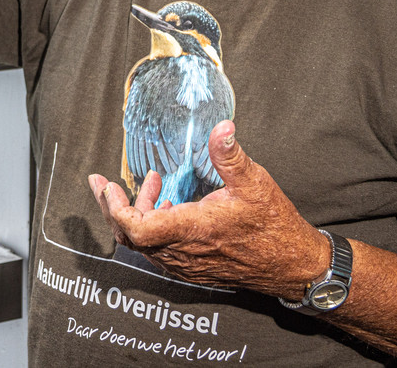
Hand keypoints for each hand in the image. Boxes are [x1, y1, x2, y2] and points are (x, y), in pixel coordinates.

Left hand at [88, 120, 328, 299]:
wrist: (292, 265)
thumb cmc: (274, 226)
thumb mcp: (255, 183)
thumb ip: (231, 156)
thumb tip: (222, 127)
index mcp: (193, 230)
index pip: (137, 229)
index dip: (115, 209)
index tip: (109, 186)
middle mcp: (183, 253)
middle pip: (130, 237)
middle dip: (113, 207)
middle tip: (104, 184)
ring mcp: (186, 265)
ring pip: (143, 246)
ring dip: (136, 215)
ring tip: (151, 184)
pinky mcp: (192, 269)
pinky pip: (158, 252)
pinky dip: (151, 227)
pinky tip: (166, 205)